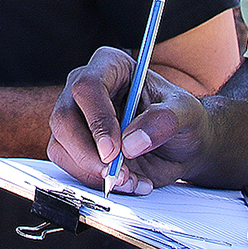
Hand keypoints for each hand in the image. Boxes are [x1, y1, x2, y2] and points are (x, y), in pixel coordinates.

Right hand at [48, 46, 206, 192]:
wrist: (181, 145)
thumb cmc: (181, 119)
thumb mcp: (186, 113)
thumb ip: (164, 121)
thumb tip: (131, 143)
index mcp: (111, 66)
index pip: (88, 87)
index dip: (97, 120)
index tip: (113, 151)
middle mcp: (85, 90)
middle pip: (64, 118)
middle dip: (87, 153)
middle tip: (115, 174)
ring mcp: (76, 119)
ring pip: (61, 146)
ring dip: (92, 172)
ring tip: (131, 180)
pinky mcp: (74, 146)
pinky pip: (70, 167)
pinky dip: (96, 181)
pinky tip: (127, 182)